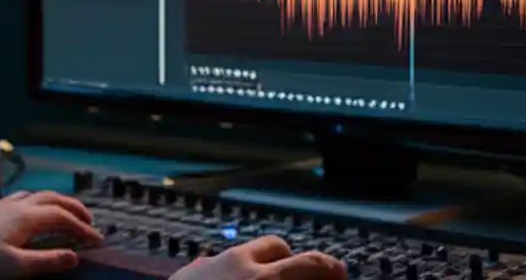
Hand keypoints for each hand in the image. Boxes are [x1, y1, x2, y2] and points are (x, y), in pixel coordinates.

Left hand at [0, 190, 104, 277]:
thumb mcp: (14, 266)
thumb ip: (46, 261)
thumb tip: (74, 256)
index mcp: (28, 218)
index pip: (64, 219)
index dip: (83, 229)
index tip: (98, 240)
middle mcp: (19, 205)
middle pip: (55, 199)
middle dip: (75, 208)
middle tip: (90, 221)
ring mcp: (4, 204)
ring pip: (39, 195)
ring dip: (58, 202)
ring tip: (67, 212)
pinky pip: (25, 197)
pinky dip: (40, 200)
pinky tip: (33, 209)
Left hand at [170, 236, 346, 279]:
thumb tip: (319, 278)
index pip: (313, 263)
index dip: (332, 269)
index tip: (339, 276)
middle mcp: (238, 265)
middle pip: (277, 248)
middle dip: (292, 262)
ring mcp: (208, 264)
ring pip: (242, 253)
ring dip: (258, 266)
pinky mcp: (185, 272)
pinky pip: (214, 265)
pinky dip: (227, 276)